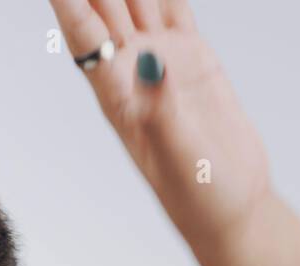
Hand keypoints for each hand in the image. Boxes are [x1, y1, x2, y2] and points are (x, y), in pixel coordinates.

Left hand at [49, 0, 272, 249]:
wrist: (231, 210)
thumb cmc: (201, 199)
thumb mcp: (183, 159)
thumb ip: (165, 112)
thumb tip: (150, 65)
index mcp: (118, 97)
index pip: (84, 37)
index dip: (68, 1)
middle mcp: (132, 71)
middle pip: (103, 7)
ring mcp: (161, 61)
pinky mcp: (191, 59)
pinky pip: (175, 6)